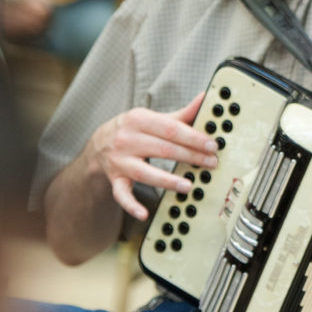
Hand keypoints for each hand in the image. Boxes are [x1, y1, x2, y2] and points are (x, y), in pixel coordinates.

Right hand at [86, 93, 216, 220]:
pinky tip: (143, 214)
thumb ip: (181, 113)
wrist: (99, 144)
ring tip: (188, 186)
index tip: (212, 145)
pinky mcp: (115, 179)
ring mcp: (119, 161)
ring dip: (167, 181)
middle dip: (190, 157)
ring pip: (145, 173)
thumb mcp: (153, 118)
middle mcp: (126, 140)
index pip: (170, 129)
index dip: (193, 138)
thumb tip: (205, 98)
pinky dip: (131, 205)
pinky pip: (121, 194)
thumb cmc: (133, 129)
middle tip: (210, 163)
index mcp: (138, 120)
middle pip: (162, 150)